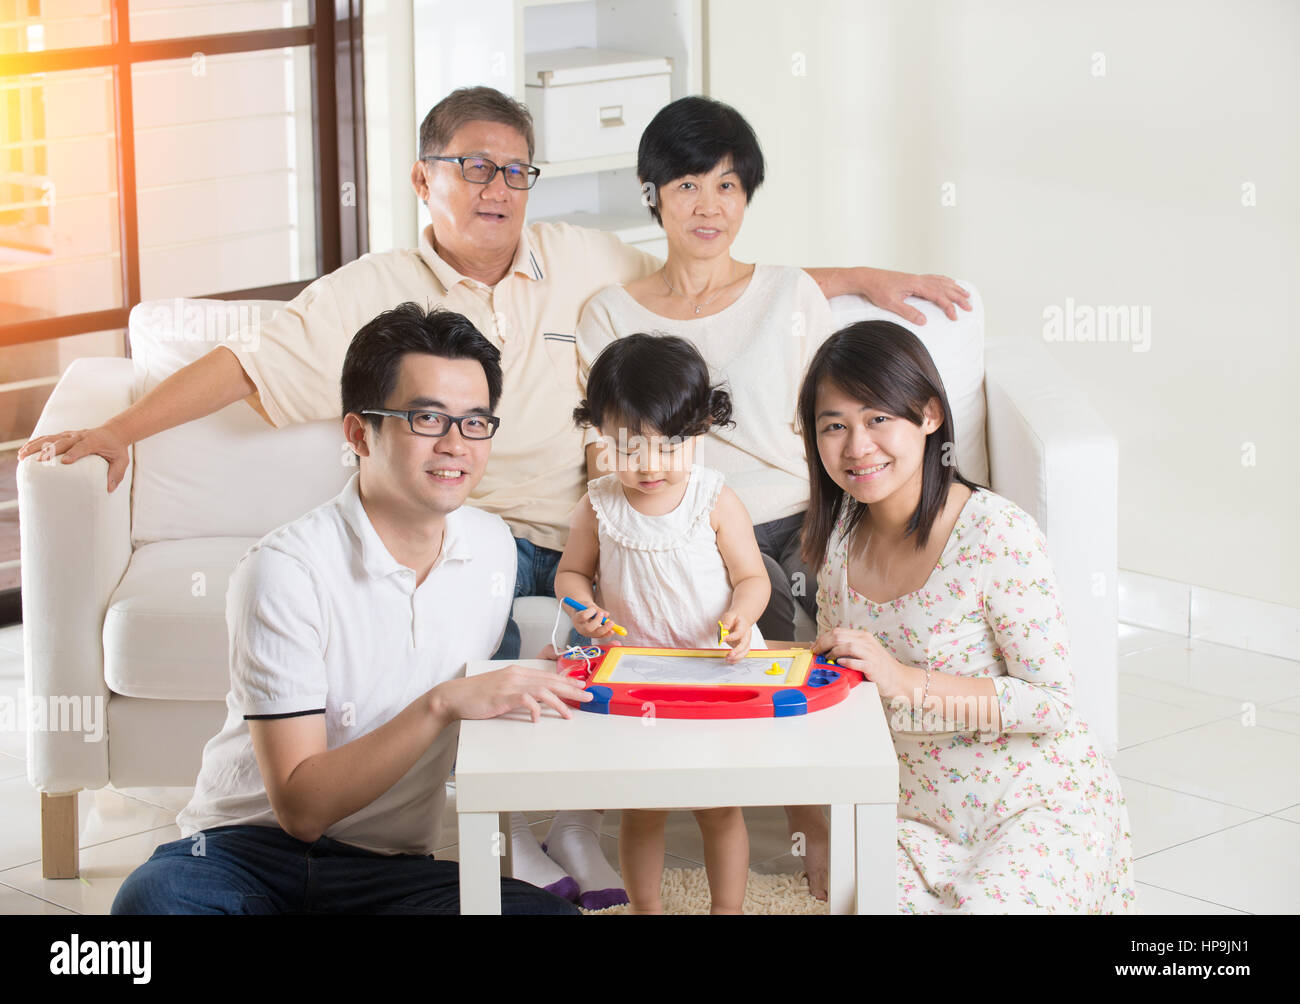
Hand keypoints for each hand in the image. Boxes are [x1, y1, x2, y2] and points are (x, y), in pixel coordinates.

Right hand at [17, 424, 130, 492]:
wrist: (113, 433)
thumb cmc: (117, 450)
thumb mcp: (122, 462)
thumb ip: (116, 474)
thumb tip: (108, 489)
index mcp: (95, 441)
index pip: (83, 446)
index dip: (75, 453)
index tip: (65, 461)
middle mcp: (80, 436)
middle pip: (64, 442)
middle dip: (51, 450)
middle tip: (40, 461)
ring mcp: (70, 435)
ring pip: (51, 438)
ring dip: (36, 446)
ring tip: (23, 456)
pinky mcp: (63, 435)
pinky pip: (47, 438)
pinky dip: (34, 443)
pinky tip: (23, 451)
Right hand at [432, 664, 591, 723]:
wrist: (454, 696)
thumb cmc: (477, 695)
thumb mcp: (502, 688)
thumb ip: (519, 690)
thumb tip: (537, 699)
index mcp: (518, 671)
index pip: (548, 675)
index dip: (567, 681)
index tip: (581, 687)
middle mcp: (517, 675)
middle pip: (550, 681)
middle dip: (572, 690)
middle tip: (588, 697)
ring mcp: (510, 684)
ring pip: (543, 690)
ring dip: (559, 703)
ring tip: (569, 714)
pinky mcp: (503, 696)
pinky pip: (525, 701)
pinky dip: (535, 710)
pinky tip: (538, 719)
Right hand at [567, 602, 615, 639]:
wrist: (580, 613)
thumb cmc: (584, 608)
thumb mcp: (588, 605)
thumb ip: (596, 608)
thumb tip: (607, 614)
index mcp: (577, 618)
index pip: (582, 616)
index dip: (589, 613)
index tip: (593, 608)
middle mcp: (581, 628)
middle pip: (589, 628)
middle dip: (598, 621)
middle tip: (603, 615)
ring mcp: (587, 633)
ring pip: (596, 633)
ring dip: (605, 628)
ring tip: (611, 622)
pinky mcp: (593, 635)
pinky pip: (601, 636)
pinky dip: (607, 633)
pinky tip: (612, 631)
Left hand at [718, 610, 753, 663]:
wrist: (742, 619)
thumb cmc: (735, 618)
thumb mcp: (730, 615)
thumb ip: (727, 621)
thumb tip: (724, 628)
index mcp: (744, 627)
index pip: (739, 634)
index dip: (731, 637)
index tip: (722, 639)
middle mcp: (747, 636)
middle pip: (745, 645)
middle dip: (737, 652)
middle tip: (728, 655)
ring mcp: (745, 642)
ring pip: (745, 652)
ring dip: (737, 657)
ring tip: (727, 659)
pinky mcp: (742, 647)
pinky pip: (742, 655)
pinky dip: (736, 659)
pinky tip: (729, 660)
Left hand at [812, 627, 918, 700]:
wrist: (898, 678)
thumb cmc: (879, 667)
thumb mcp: (863, 652)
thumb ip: (847, 648)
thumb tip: (826, 649)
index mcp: (862, 636)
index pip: (837, 631)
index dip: (822, 638)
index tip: (815, 646)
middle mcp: (866, 641)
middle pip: (839, 636)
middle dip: (823, 643)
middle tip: (816, 652)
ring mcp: (870, 653)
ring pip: (846, 646)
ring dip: (833, 652)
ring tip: (826, 658)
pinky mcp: (873, 666)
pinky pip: (856, 661)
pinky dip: (846, 662)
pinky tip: (840, 664)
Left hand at [856, 268, 970, 324]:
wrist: (868, 278)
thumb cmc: (877, 290)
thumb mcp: (891, 304)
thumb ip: (908, 312)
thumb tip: (923, 321)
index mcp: (916, 285)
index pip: (938, 296)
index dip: (948, 306)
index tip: (955, 316)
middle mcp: (919, 279)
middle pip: (944, 288)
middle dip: (958, 297)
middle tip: (969, 306)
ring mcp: (917, 278)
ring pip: (941, 281)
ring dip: (954, 288)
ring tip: (966, 294)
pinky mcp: (913, 278)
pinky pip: (934, 278)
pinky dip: (944, 280)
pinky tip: (949, 282)